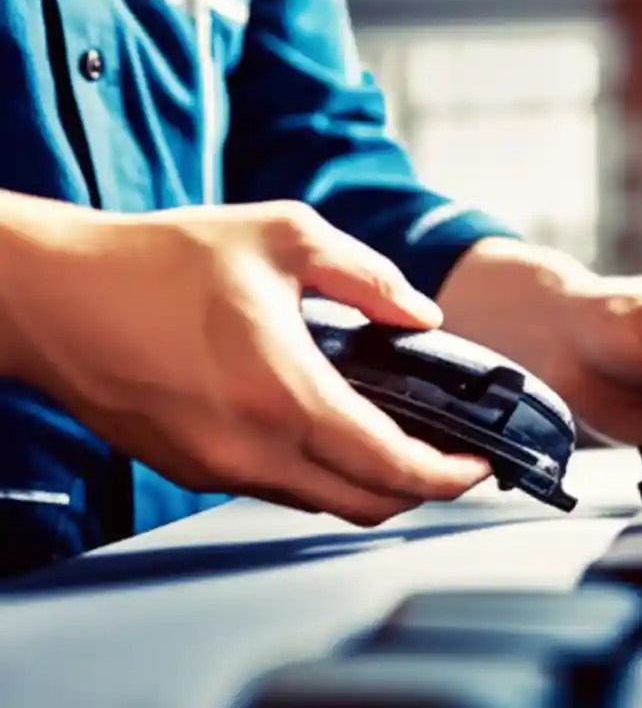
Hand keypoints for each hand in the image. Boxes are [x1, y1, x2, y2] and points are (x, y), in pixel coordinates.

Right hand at [0, 194, 489, 524]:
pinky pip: (278, 489)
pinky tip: (331, 433)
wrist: (55, 296)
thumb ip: (369, 277)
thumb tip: (422, 317)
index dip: (451, 475)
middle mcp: (254, 451)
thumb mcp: (284, 238)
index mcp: (285, 395)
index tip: (483, 464)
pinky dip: (320, 474)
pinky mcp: (193, 471)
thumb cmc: (159, 261)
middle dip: (423, 490)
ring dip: (371, 484)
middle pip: (367, 506)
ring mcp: (219, 470)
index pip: (393, 467)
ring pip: (323, 504)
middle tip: (453, 458)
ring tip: (400, 441)